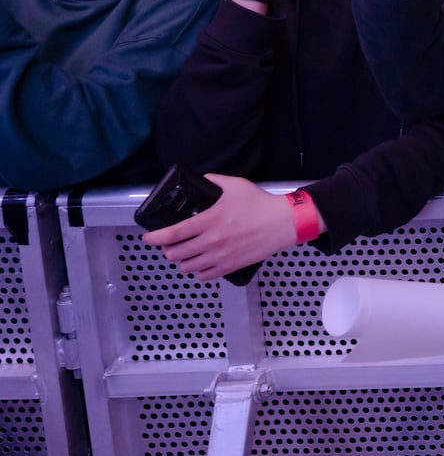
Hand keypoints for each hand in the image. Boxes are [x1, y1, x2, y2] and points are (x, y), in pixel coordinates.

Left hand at [141, 174, 299, 280]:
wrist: (284, 223)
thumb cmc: (262, 204)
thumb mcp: (236, 185)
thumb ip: (215, 181)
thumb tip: (203, 179)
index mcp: (210, 220)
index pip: (172, 234)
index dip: (154, 237)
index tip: (148, 237)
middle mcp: (212, 241)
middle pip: (175, 253)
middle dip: (168, 249)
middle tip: (171, 244)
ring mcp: (221, 256)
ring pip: (187, 267)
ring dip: (183, 260)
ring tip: (187, 253)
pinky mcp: (230, 266)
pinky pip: (204, 276)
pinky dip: (199, 271)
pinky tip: (202, 262)